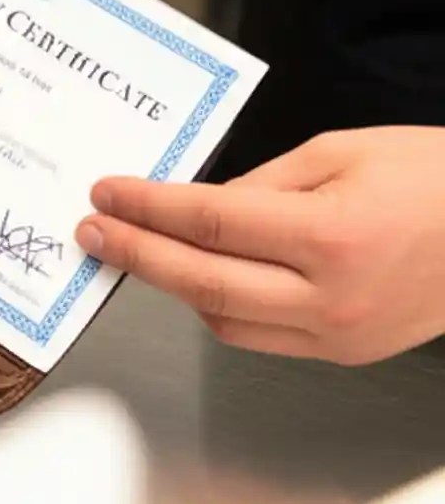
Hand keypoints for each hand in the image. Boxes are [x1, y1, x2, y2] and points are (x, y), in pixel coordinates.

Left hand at [74, 126, 444, 365]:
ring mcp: (338, 333)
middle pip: (200, 281)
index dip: (147, 208)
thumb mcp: (341, 152)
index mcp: (332, 235)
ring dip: (175, 285)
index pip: (209, 224)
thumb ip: (260, 183)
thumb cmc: (436, 176)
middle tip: (92, 231)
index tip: (107, 193)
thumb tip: (197, 204)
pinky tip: (204, 274)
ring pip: (223, 320)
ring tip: (142, 247)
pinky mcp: (345, 351)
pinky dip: (222, 305)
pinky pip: (261, 336)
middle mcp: (330, 296)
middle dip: (135, 254)